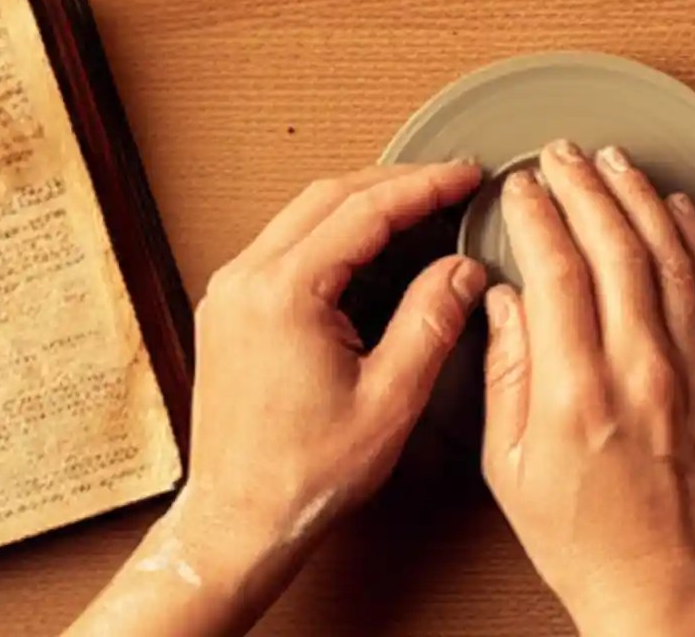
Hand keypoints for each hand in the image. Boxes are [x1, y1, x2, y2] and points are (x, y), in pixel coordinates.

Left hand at [68, 162, 486, 636]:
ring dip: (363, 203)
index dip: (424, 186)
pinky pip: (286, 245)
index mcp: (283, 292)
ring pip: (304, 215)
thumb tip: (462, 270)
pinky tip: (370, 247)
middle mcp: (245, 279)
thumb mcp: (390, 400)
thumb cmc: (304, 474)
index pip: (365, 209)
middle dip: (396, 182)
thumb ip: (431, 322)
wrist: (239, 519)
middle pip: (329, 195)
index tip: (465, 175)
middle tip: (449, 181)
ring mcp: (231, 292)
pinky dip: (334, 233)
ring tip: (420, 206)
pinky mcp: (230, 310)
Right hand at [481, 140, 694, 635]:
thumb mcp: (507, 465)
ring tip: (616, 161)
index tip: (522, 188)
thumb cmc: (581, 537)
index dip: (536, 215)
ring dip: (640, 196)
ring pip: (669, 256)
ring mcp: (689, 372)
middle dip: (584, 186)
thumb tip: (506, 303)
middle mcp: (637, 371)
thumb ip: (505, 372)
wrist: (659, 585)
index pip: (555, 269)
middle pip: (614, 246)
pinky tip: (679, 210)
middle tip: (563, 154)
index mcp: (574, 392)